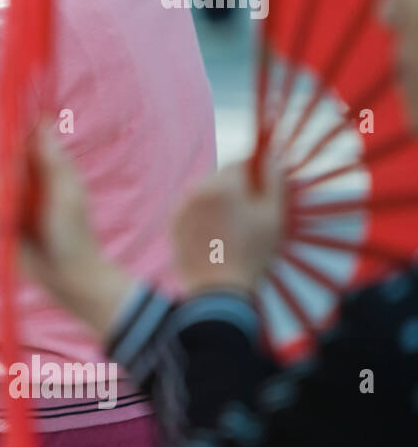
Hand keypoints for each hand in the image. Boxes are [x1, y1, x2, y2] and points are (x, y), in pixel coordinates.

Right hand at [0, 127, 131, 338]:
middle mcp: (20, 183)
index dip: (8, 137)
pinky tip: (4, 232)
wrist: (66, 274)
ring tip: (8, 222)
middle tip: (13, 192)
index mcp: (40, 169)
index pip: (16, 143)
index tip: (5, 141)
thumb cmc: (75, 231)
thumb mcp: (68, 192)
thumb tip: (43, 120)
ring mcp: (6, 203)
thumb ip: (54, 159)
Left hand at [173, 159, 283, 294]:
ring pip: (205, 194)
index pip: (239, 163)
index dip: (254, 176)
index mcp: (221, 185)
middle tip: (248, 216)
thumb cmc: (252, 253)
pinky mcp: (173, 224)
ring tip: (231, 231)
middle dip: (235, 189)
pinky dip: (203, 217)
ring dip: (218, 202)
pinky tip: (215, 238)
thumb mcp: (273, 216)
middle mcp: (196, 191)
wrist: (218, 291)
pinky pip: (192, 210)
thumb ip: (273, 180)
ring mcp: (181, 207)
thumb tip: (269, 155)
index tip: (261, 193)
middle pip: (220, 178)